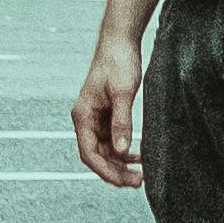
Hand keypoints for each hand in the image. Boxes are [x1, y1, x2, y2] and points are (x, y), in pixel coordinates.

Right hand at [71, 30, 146, 190]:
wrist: (120, 40)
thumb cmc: (118, 61)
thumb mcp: (123, 92)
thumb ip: (122, 122)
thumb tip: (122, 152)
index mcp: (83, 115)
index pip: (89, 153)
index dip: (106, 171)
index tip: (125, 181)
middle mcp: (86, 119)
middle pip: (97, 156)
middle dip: (115, 172)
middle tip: (138, 182)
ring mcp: (96, 118)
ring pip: (105, 151)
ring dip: (120, 164)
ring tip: (140, 174)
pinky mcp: (106, 114)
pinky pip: (112, 140)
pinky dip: (124, 151)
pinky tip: (138, 157)